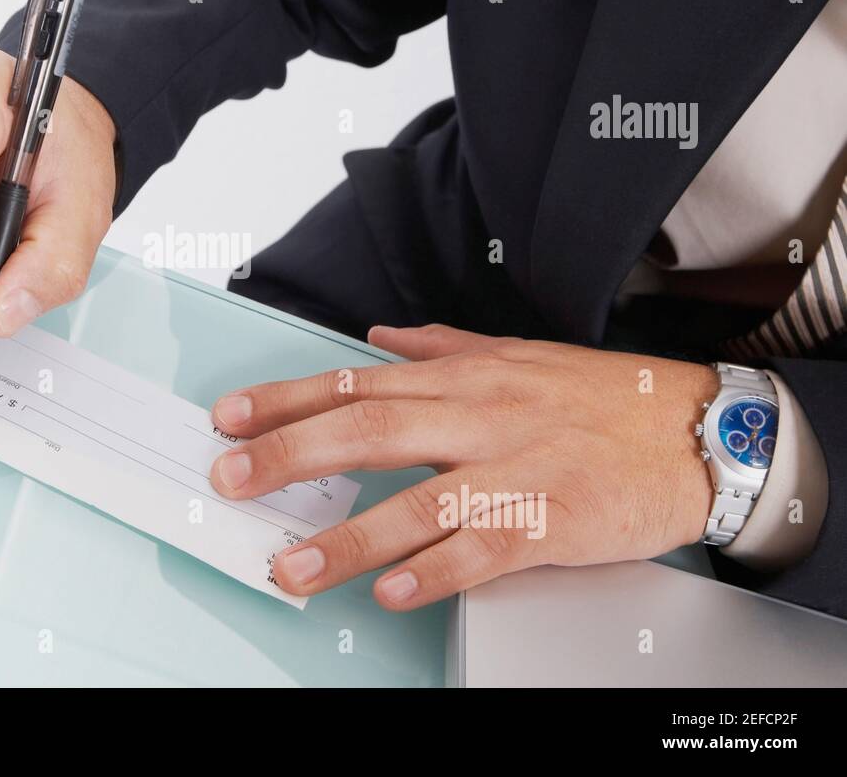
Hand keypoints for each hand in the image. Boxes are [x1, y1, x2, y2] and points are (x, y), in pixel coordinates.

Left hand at [208, 324, 718, 609]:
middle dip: (288, 455)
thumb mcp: (518, 356)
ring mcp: (516, 469)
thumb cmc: (604, 398)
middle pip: (366, 430)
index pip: (355, 384)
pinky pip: (483, 550)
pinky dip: (434, 571)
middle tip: (231, 478)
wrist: (700, 432)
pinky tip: (391, 591)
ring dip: (347, 537)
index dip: (286, 400)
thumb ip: (441, 349)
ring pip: (416, 501)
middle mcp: (480, 416)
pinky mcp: (553, 522)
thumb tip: (379, 339)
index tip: (231, 417)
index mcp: (465, 378)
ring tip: (292, 566)